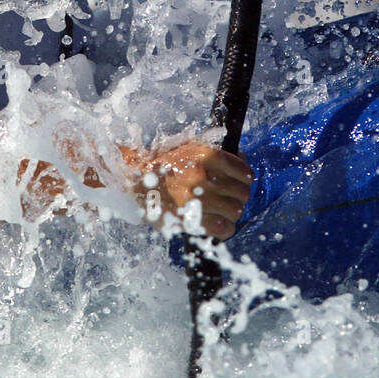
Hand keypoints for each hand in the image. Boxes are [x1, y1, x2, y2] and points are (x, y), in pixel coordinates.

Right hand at [139, 138, 254, 238]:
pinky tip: (218, 225)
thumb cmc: (164, 162)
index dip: (244, 180)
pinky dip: (224, 229)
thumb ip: (217, 154)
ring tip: (220, 211)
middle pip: (242, 193)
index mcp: (206, 156)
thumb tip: (242, 160)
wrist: (134, 176)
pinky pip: (223, 228)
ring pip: (235, 211)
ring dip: (231, 212)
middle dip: (237, 197)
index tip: (240, 183)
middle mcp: (204, 176)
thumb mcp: (190, 148)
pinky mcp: (190, 219)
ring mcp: (198, 198)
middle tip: (228, 199)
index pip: (243, 172)